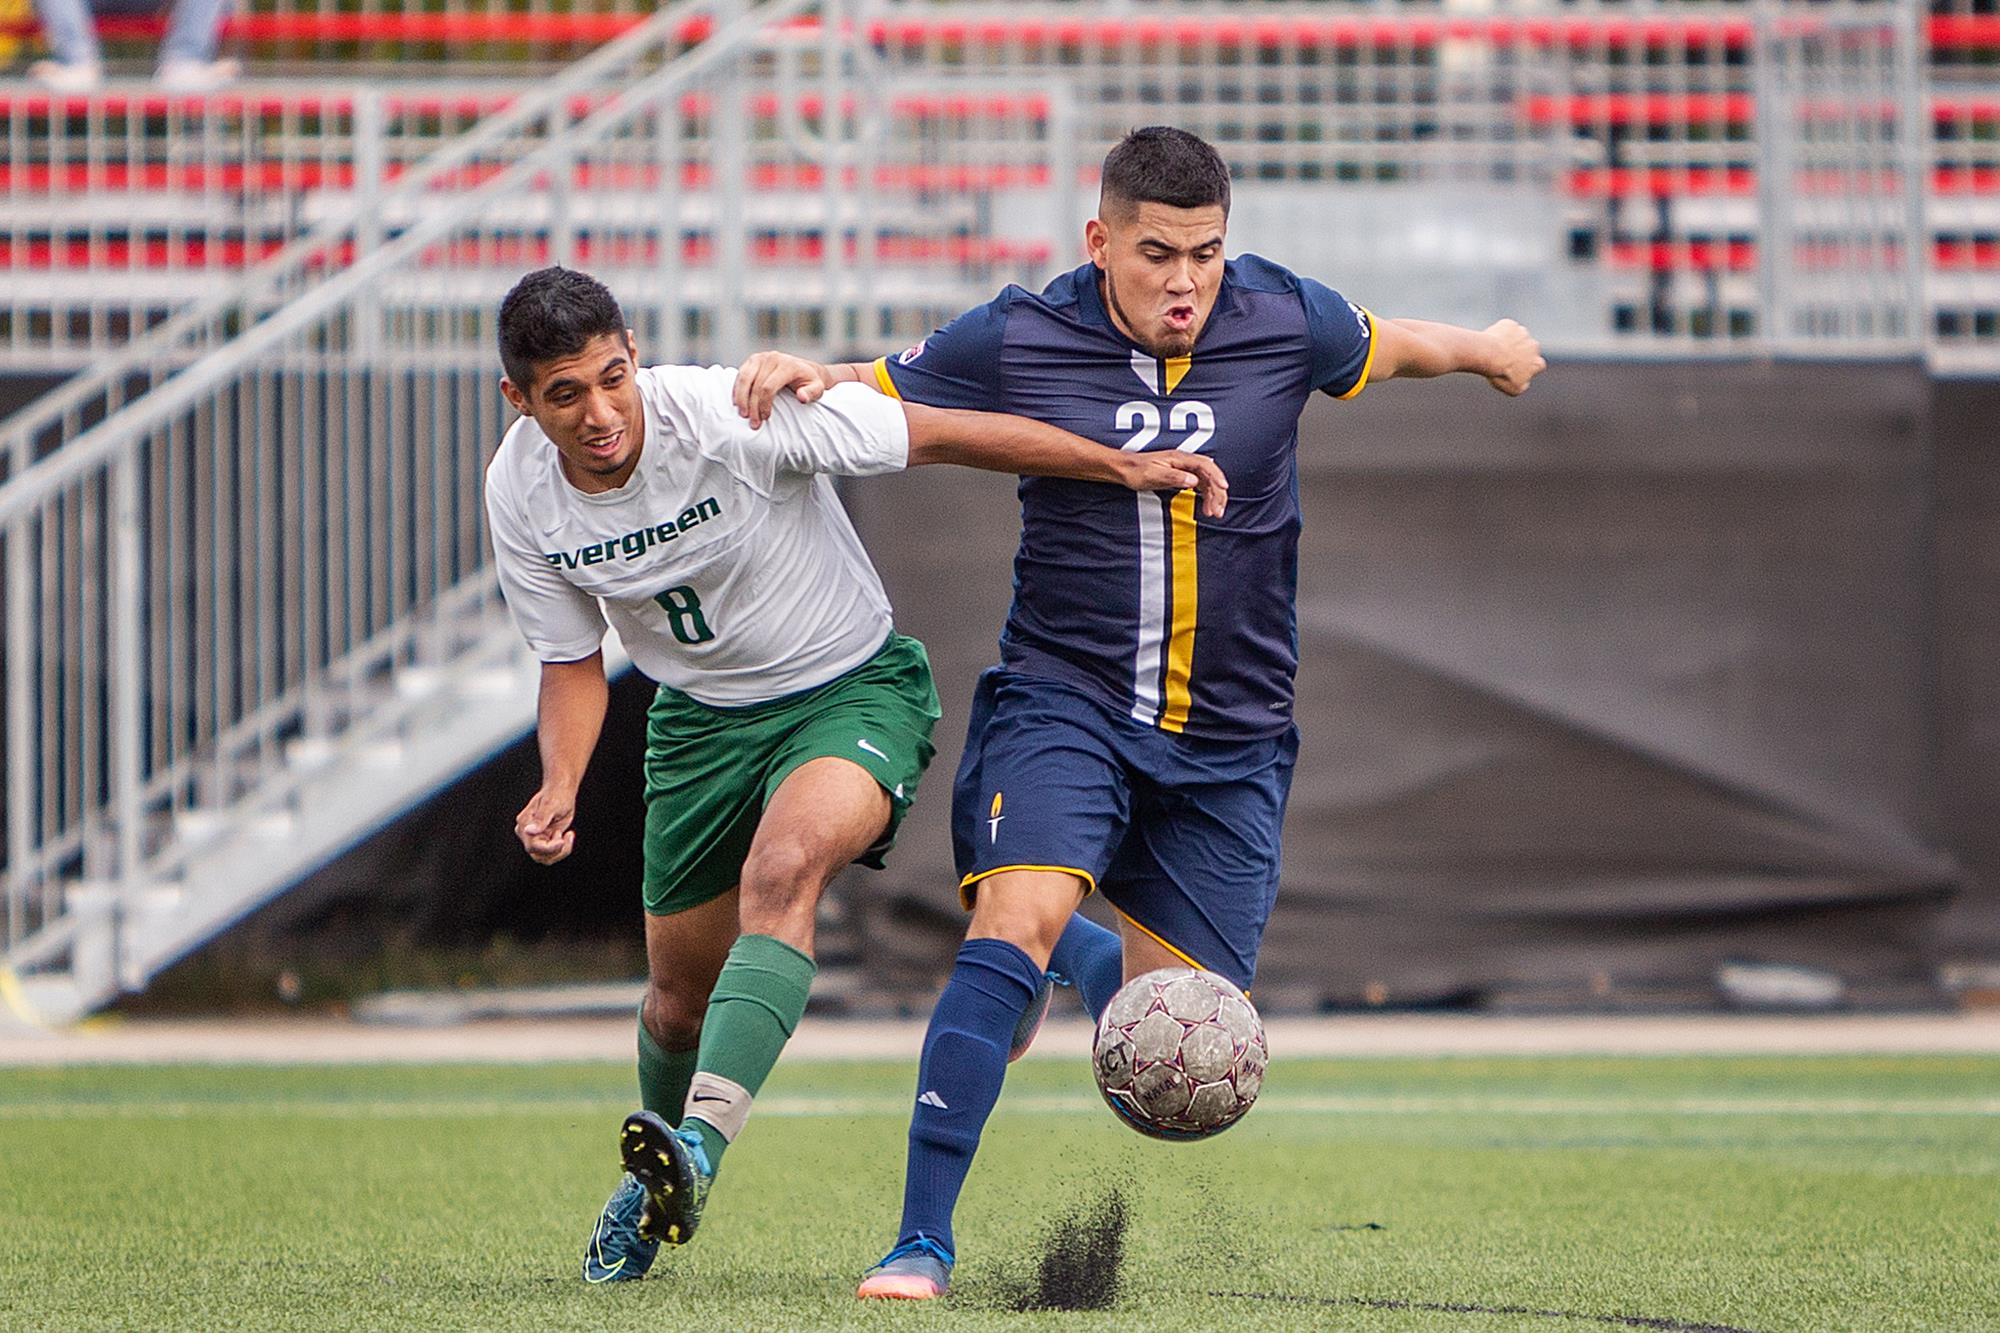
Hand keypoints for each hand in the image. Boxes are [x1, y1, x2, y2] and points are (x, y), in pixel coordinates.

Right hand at [515, 785, 577, 864]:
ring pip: (545, 858)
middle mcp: (526, 833)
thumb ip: (541, 819)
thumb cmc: (556, 794)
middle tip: (568, 836)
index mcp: (524, 824)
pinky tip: (568, 835)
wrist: (561, 792)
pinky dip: (563, 848)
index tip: (562, 841)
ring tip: (568, 835)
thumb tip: (529, 831)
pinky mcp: (545, 840)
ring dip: (560, 851)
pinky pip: (552, 853)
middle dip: (556, 851)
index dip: (549, 848)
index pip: (532, 846)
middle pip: (539, 855)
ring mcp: (535, 838)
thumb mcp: (550, 805)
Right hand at [732, 352, 834, 427]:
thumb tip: (801, 397)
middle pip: (755, 385)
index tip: (765, 418)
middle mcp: (772, 358)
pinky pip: (740, 375)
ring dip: (741, 398)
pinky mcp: (752, 360)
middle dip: (753, 406)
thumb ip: (812, 393)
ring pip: (744, 379)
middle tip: (753, 423)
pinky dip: (737, 390)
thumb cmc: (809, 382)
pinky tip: (737, 403)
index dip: (764, 405)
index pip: (769, 387)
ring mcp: (760, 357)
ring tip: (742, 415)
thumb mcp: (818, 388)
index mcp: (787, 365)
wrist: (803, 368)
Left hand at [1115, 449, 1229, 518]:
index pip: (1205, 466)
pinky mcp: (1181, 476)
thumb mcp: (1154, 475)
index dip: (1217, 477)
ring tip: (1214, 513)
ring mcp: (1184, 469)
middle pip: (1210, 475)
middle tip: (1218, 511)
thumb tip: (1194, 481)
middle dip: (1217, 492)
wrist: (1124, 470)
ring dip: (1213, 496)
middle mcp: (1185, 462)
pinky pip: (1200, 485)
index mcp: (1180, 458)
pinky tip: (1207, 506)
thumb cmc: (1136, 471)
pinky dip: (1206, 496)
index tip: (1223, 489)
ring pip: (1207, 481)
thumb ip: (1174, 477)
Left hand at [1483, 319, 1545, 395]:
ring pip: (1517, 337)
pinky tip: (1491, 341)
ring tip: (1494, 351)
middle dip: (1519, 352)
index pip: (1538, 365)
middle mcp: (1534, 346)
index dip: (1528, 366)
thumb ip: (1524, 385)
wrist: (1489, 355)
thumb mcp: (1514, 389)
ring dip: (1509, 342)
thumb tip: (1525, 381)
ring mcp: (1523, 333)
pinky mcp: (1510, 325)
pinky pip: (1505, 328)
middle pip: (1528, 349)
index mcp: (1537, 363)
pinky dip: (1500, 333)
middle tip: (1503, 359)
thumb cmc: (1501, 374)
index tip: (1517, 368)